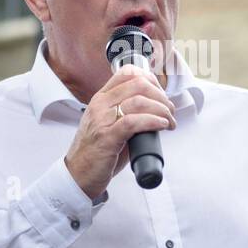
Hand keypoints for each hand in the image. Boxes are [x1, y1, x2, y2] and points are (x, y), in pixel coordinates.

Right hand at [65, 65, 175, 200]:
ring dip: (162, 110)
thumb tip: (156, 109)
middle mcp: (100, 105)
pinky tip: (162, 126)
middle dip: (161, 96)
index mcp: (101, 98)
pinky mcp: (107, 138)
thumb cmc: (97, 152)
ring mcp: (102, 120)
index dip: (150, 79)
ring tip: (169, 121)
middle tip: (169, 110)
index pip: (127, 73)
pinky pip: (134, 122)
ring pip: (139, 101)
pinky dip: (153, 121)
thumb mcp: (109, 124)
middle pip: (138, 84)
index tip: (161, 93)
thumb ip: (126, 113)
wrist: (78, 174)